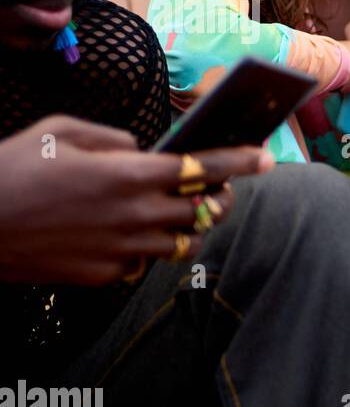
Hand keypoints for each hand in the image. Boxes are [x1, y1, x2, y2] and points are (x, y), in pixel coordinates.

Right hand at [0, 116, 270, 285]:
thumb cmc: (11, 168)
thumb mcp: (60, 131)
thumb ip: (113, 139)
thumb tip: (143, 151)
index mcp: (128, 174)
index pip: (205, 169)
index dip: (241, 163)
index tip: (266, 158)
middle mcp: (134, 215)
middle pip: (205, 211)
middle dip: (220, 199)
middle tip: (220, 190)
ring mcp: (122, 249)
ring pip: (182, 243)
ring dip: (189, 227)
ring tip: (180, 213)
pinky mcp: (104, 275)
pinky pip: (144, 262)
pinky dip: (148, 248)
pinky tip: (130, 235)